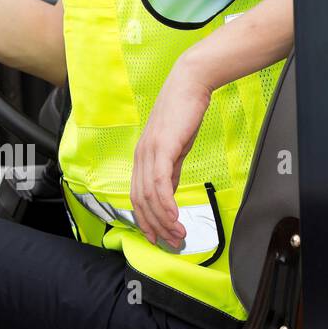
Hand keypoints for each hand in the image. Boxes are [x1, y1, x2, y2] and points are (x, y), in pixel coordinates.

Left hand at [131, 61, 212, 250]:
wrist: (189, 86)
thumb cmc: (183, 114)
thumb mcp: (176, 148)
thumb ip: (170, 171)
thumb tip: (169, 194)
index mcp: (143, 157)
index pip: (138, 196)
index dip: (145, 219)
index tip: (156, 237)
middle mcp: (141, 156)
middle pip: (140, 200)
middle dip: (154, 226)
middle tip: (170, 243)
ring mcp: (149, 152)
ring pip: (149, 195)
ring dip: (163, 220)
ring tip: (177, 235)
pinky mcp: (162, 147)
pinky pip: (159, 182)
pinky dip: (166, 203)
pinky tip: (175, 217)